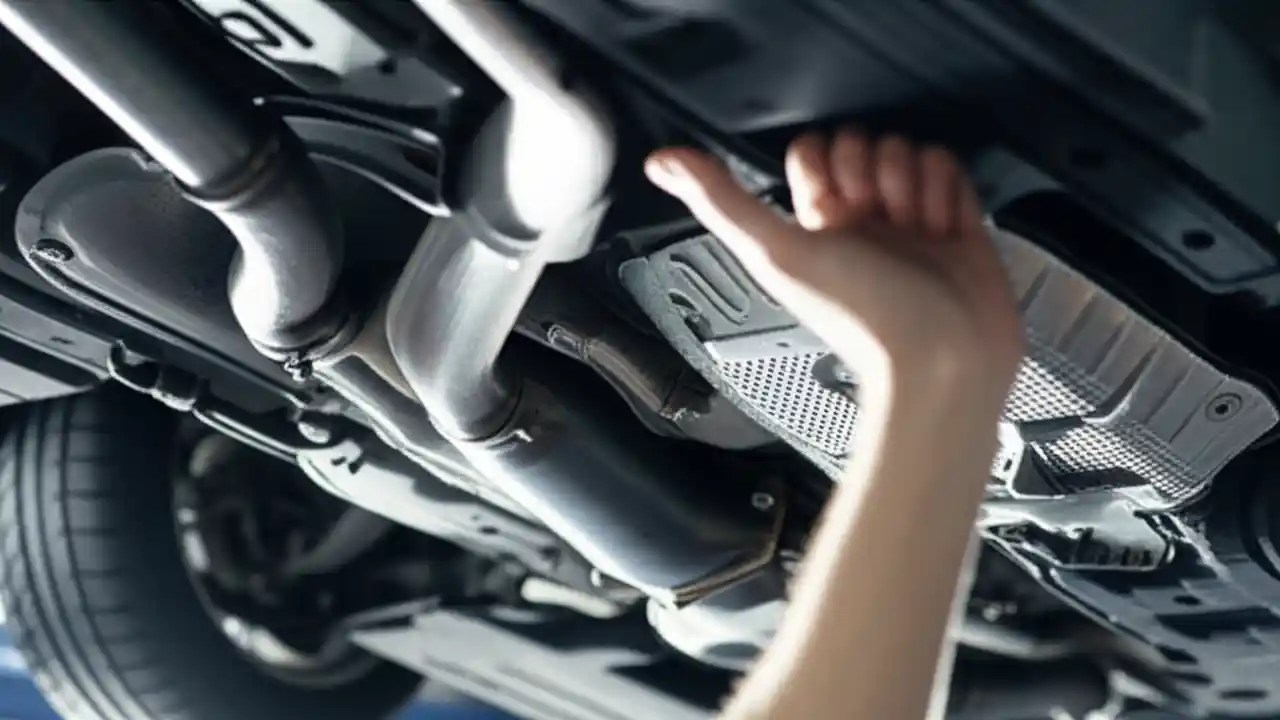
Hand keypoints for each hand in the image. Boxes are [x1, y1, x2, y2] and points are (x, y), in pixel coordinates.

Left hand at [645, 130, 1023, 407]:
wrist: (941, 358)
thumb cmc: (860, 318)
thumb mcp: (776, 252)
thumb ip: (721, 202)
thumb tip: (661, 162)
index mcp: (815, 225)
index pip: (815, 151)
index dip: (827, 163)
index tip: (834, 202)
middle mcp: (860, 220)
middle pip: (864, 143)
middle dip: (874, 173)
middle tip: (878, 220)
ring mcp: (908, 222)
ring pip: (907, 152)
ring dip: (912, 186)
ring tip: (914, 233)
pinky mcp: (954, 224)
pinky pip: (948, 170)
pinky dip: (947, 194)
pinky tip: (942, 230)